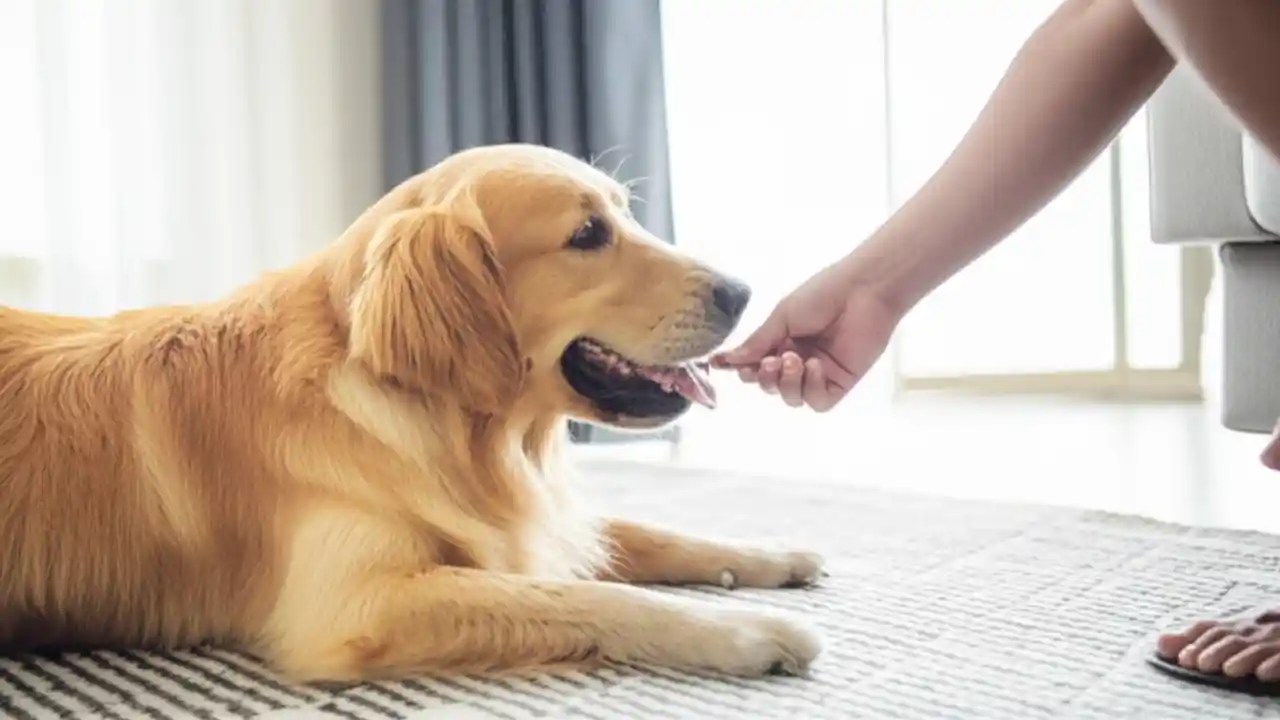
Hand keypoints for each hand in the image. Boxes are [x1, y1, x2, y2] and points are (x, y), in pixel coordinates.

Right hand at [712, 260, 901, 411]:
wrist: (862, 291)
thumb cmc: (822, 295)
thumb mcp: (782, 317)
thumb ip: (757, 342)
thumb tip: (728, 361)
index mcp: (782, 341)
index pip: (754, 364)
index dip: (739, 367)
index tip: (720, 365)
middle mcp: (798, 360)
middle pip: (770, 385)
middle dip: (764, 377)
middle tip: (771, 361)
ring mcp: (818, 374)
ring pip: (791, 397)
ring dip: (787, 382)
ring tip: (795, 360)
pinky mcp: (839, 383)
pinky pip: (816, 401)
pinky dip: (810, 388)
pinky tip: (815, 366)